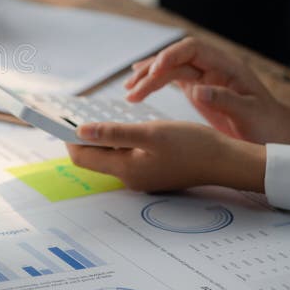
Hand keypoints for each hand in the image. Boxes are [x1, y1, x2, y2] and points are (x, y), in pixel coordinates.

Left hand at [67, 121, 265, 192]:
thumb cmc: (192, 145)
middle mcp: (129, 176)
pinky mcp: (151, 169)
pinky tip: (125, 124)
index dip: (69, 138)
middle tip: (80, 112)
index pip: (81, 157)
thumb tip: (80, 131)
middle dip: (84, 136)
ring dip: (102, 137)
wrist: (226, 160)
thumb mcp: (150, 133)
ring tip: (100, 115)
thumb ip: (113, 133)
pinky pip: (125, 154)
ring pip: (109, 154)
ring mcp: (140, 175)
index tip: (62, 118)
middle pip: (93, 157)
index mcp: (125, 169)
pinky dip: (119, 140)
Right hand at [124, 37, 289, 144]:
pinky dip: (152, 82)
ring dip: (147, 77)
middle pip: (174, 59)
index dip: (171, 55)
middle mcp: (212, 67)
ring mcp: (203, 77)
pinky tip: (137, 84)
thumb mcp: (250, 114)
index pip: (192, 49)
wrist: (274, 136)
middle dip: (151, 72)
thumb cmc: (268, 125)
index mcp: (226, 67)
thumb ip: (226, 100)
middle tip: (133, 92)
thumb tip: (197, 89)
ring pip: (168, 69)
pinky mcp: (196, 89)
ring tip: (128, 90)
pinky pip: (170, 79)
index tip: (155, 71)